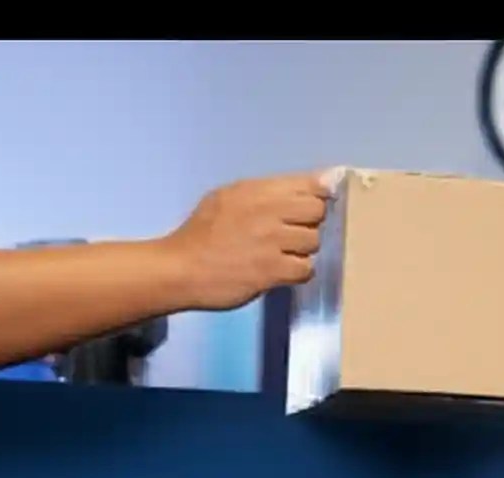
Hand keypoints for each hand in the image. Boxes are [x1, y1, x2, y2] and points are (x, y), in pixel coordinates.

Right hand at [158, 169, 334, 310]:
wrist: (179, 269)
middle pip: (317, 210)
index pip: (309, 183)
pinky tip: (280, 272)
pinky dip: (297, 272)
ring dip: (301, 250)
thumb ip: (271, 190)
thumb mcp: (228, 198)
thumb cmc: (203, 234)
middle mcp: (266, 210)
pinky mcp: (271, 270)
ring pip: (314, 240)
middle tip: (289, 234)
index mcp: (255, 189)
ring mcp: (270, 240)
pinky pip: (306, 268)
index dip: (318, 195)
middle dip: (309, 223)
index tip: (308, 208)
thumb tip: (324, 179)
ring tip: (280, 254)